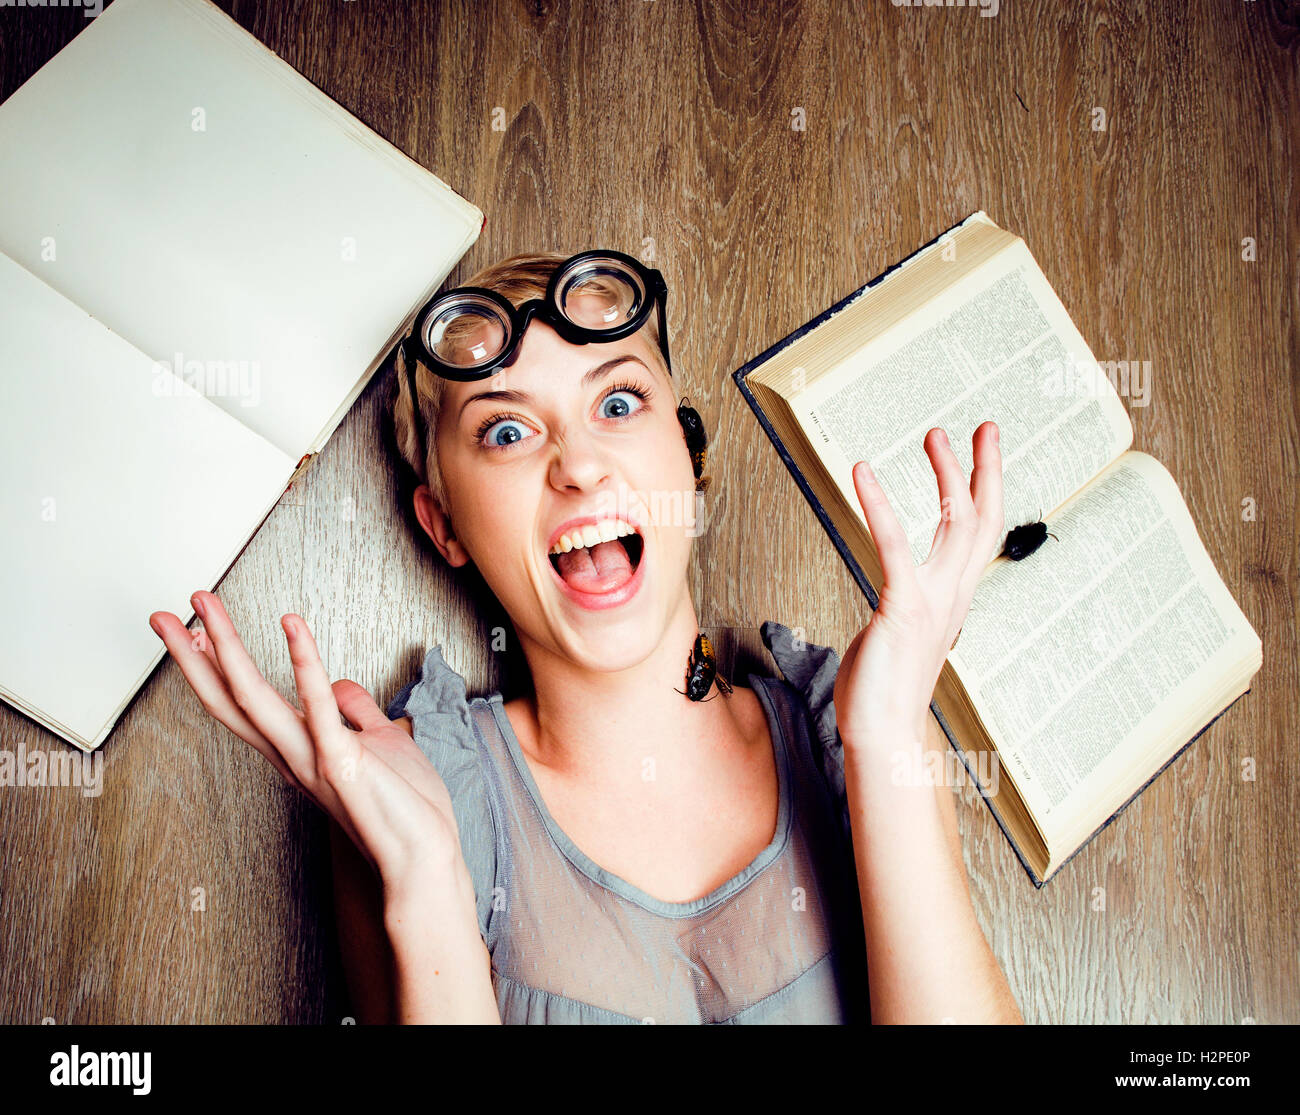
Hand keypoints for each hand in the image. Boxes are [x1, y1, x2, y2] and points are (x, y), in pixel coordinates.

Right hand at [149, 591, 464, 897]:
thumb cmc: (407, 809)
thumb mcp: (381, 744)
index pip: (243, 703)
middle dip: (194, 653)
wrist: (424, 860)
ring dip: (226, 647)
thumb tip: (340, 685)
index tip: (195, 630)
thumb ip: (356, 713)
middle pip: (229, 698)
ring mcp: (313, 760)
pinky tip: (293, 626)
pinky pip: (319, 707)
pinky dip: (306, 664)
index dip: (214, 667)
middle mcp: (294, 756)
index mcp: (299, 751)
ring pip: (253, 698)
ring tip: (205, 607)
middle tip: (165, 615)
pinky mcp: (343, 762)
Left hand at [833, 422, 1002, 749]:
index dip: (987, 490)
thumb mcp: (902, 637)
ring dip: (948, 475)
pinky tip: (863, 473)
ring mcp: (932, 600)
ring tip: (936, 435)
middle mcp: (952, 595)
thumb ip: (907, 609)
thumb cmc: (882, 690)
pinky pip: (895, 546)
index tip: (985, 453)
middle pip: (983, 519)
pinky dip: (880, 505)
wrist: (881, 734)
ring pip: (956, 524)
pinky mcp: (903, 607)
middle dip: (985, 470)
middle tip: (984, 426)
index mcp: (953, 599)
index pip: (981, 535)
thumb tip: (901, 598)